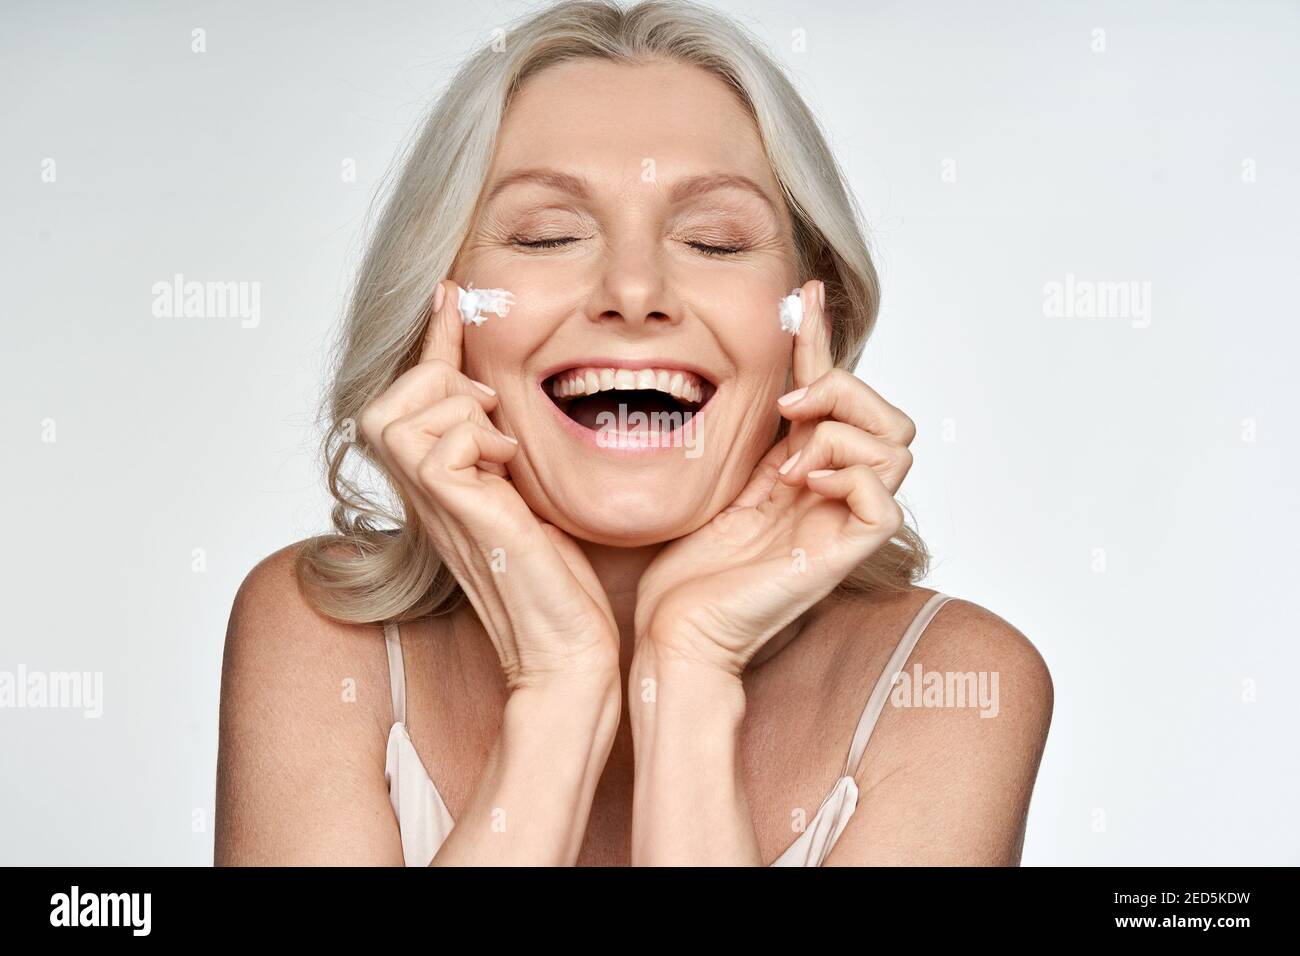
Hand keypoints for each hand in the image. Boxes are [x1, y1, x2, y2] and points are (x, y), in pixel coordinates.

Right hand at [359, 279, 619, 690]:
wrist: (568, 649)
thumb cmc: (560, 585)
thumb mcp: (533, 493)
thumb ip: (510, 449)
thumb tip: (514, 398)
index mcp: (442, 486)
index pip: (419, 397)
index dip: (434, 340)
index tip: (452, 292)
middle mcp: (425, 495)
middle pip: (385, 400)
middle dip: (439, 382)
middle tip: (493, 408)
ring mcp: (434, 505)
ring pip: (401, 412)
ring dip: (459, 410)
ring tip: (502, 444)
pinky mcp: (456, 513)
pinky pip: (439, 442)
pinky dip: (476, 440)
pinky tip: (508, 468)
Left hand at [634, 279, 915, 675]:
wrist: (676, 631)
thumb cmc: (685, 569)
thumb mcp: (713, 475)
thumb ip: (744, 432)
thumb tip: (737, 370)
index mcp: (804, 470)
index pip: (833, 392)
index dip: (822, 339)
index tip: (803, 294)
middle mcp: (833, 492)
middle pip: (889, 416)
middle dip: (844, 388)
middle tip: (789, 407)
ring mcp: (842, 522)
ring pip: (896, 445)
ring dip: (840, 432)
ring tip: (787, 464)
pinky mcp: (845, 554)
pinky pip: (885, 497)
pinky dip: (847, 474)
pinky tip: (800, 484)